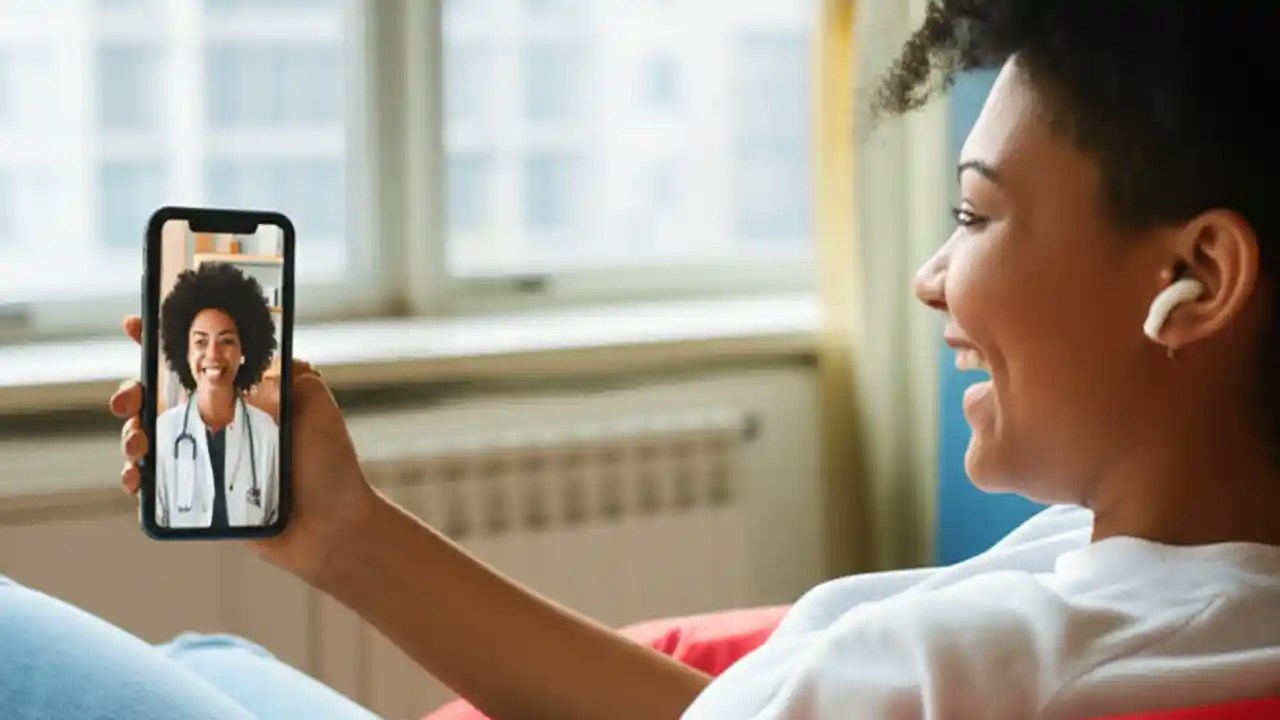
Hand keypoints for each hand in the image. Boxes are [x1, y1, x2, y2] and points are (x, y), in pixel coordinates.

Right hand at [112, 315, 381, 583]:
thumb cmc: (330, 465)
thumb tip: (252, 351)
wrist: (333, 526)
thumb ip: (286, 372)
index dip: (164, 342)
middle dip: (133, 391)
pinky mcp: (199, 494)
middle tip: (129, 399)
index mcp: (244, 394)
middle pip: (160, 398)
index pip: (199, 361)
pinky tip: (137, 478)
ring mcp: (207, 457)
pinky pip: (156, 483)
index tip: (137, 325)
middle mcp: (220, 421)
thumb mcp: (314, 403)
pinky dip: (136, 477)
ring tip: (138, 444)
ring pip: (150, 438)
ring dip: (130, 435)